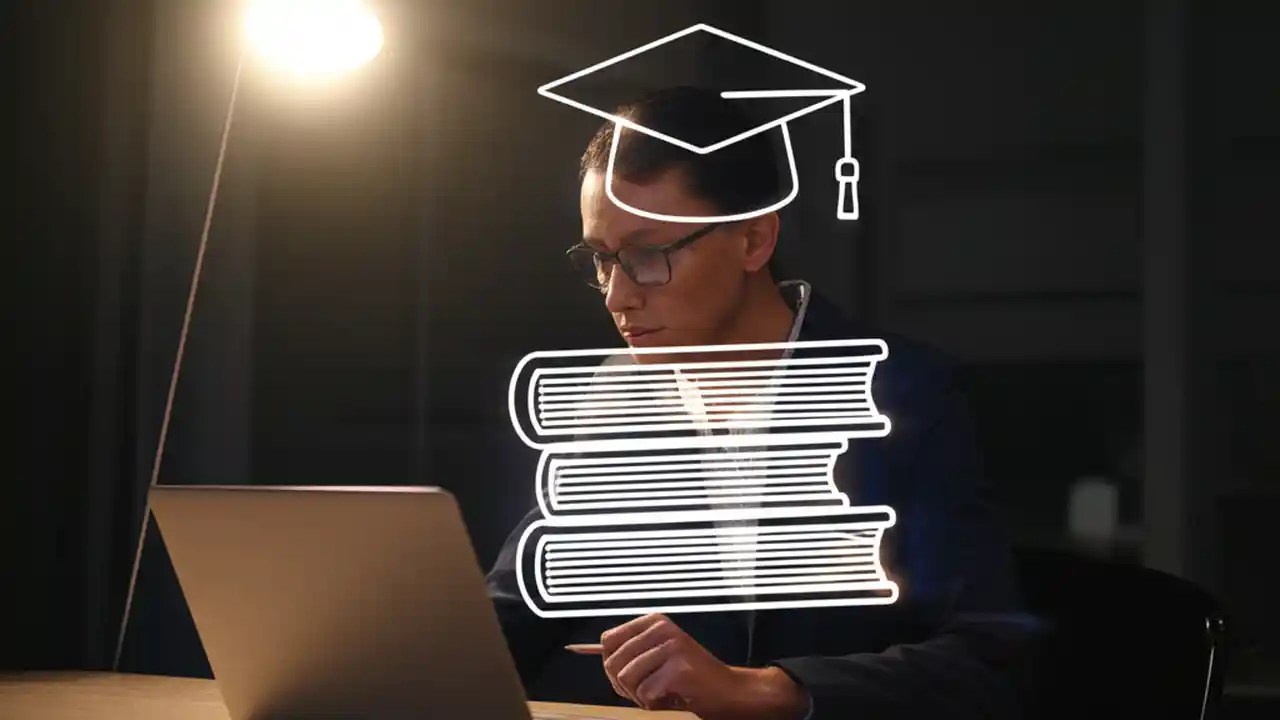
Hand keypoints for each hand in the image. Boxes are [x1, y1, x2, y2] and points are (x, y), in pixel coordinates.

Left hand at [598, 613, 809, 719]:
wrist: (728, 691)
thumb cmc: (691, 678)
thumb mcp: (657, 655)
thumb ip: (629, 652)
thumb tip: (584, 650)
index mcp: (654, 622)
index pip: (608, 640)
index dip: (612, 665)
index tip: (630, 676)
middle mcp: (662, 629)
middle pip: (612, 662)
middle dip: (624, 685)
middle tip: (646, 691)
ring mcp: (671, 647)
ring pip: (626, 679)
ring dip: (639, 696)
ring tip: (660, 693)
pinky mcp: (678, 668)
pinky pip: (644, 694)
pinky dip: (654, 704)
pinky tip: (672, 697)